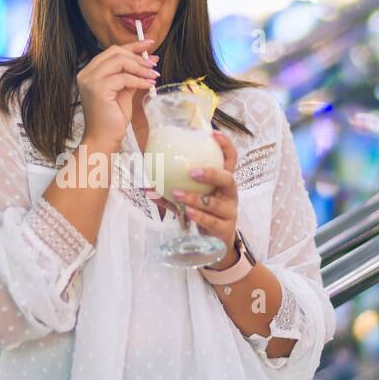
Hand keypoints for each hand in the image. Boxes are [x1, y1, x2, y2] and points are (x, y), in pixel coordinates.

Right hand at [76, 41, 160, 149]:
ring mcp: (90, 81)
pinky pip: (124, 77)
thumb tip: (149, 60)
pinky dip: (139, 80)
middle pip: (115, 52)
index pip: (112, 51)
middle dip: (137, 55)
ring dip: (140, 67)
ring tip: (153, 75)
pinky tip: (148, 85)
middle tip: (153, 64)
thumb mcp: (124, 92)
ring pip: (120, 62)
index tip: (149, 44)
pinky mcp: (97, 89)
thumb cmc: (112, 119)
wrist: (103, 140)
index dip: (132, 45)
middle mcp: (86, 74)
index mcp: (90, 72)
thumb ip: (132, 75)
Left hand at [171, 130, 238, 263]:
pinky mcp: (225, 229)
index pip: (230, 160)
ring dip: (195, 197)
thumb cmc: (204, 214)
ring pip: (215, 203)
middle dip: (212, 173)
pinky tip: (187, 212)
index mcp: (223, 182)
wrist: (216, 245)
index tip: (214, 134)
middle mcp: (230, 195)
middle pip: (228, 179)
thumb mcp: (194, 199)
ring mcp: (229, 212)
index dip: (225, 146)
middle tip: (192, 172)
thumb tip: (148, 184)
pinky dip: (198, 216)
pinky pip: (211, 221)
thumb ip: (175, 189)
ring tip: (178, 194)